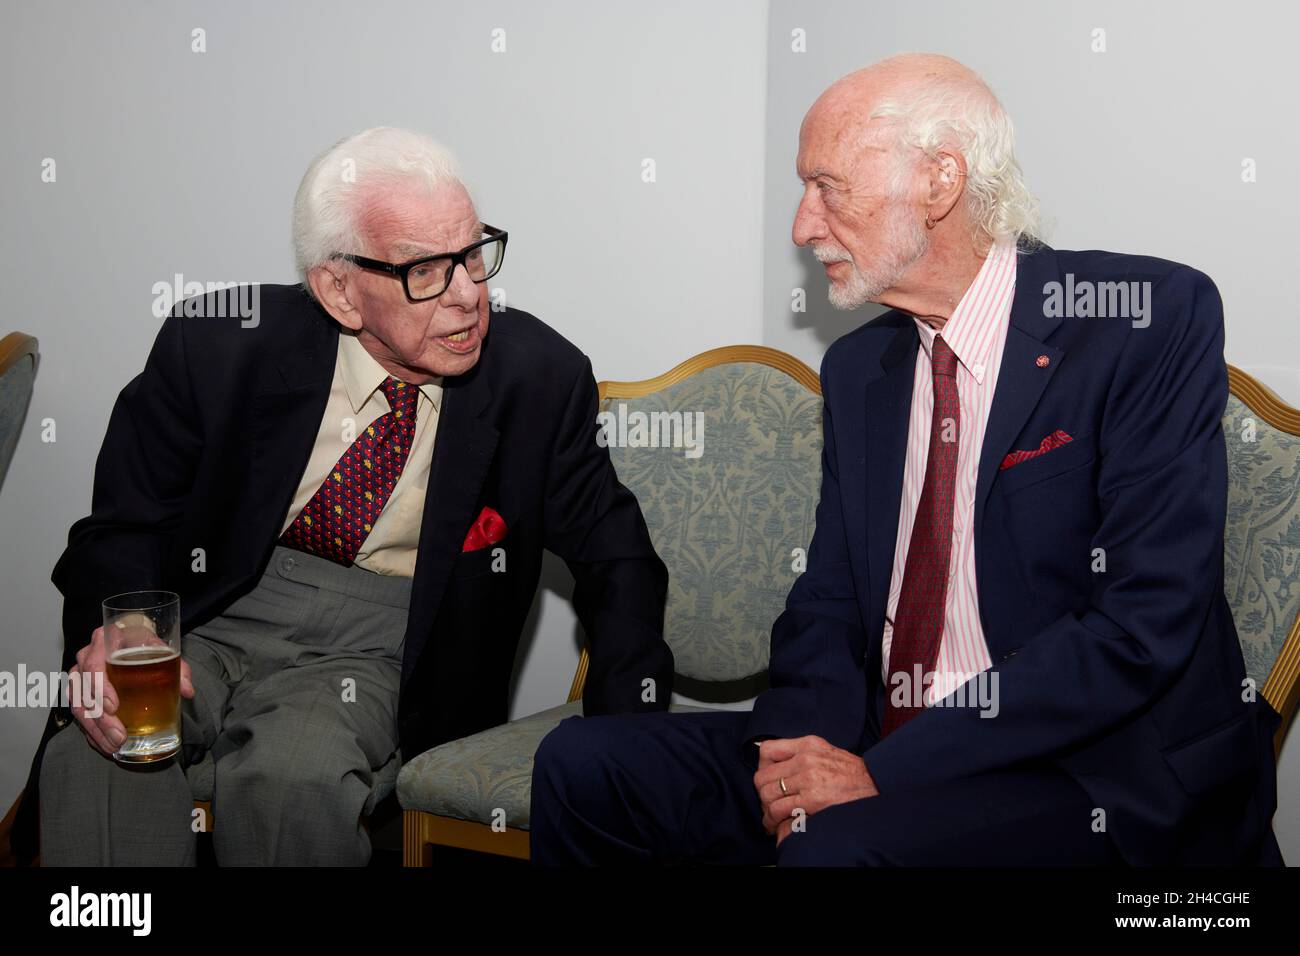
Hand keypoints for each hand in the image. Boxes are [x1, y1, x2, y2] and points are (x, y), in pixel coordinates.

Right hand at [68, 625, 193, 756]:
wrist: (129, 639)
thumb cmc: (144, 644)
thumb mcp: (162, 649)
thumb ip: (178, 668)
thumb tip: (187, 691)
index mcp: (105, 639)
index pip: (95, 665)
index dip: (100, 688)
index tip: (114, 707)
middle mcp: (86, 655)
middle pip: (84, 691)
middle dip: (101, 719)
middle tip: (119, 737)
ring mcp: (78, 674)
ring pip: (78, 705)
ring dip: (95, 730)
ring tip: (113, 747)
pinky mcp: (77, 690)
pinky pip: (78, 713)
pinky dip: (90, 731)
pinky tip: (104, 744)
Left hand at [753, 736, 878, 843]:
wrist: (875, 784)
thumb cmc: (851, 772)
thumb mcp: (825, 750)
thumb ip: (801, 752)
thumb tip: (777, 761)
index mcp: (807, 745)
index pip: (767, 750)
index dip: (762, 767)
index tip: (768, 779)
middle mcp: (805, 759)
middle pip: (763, 776)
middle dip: (762, 793)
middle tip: (767, 803)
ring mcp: (808, 778)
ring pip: (768, 795)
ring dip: (766, 810)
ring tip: (770, 817)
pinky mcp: (812, 799)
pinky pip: (779, 810)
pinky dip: (772, 820)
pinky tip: (775, 824)